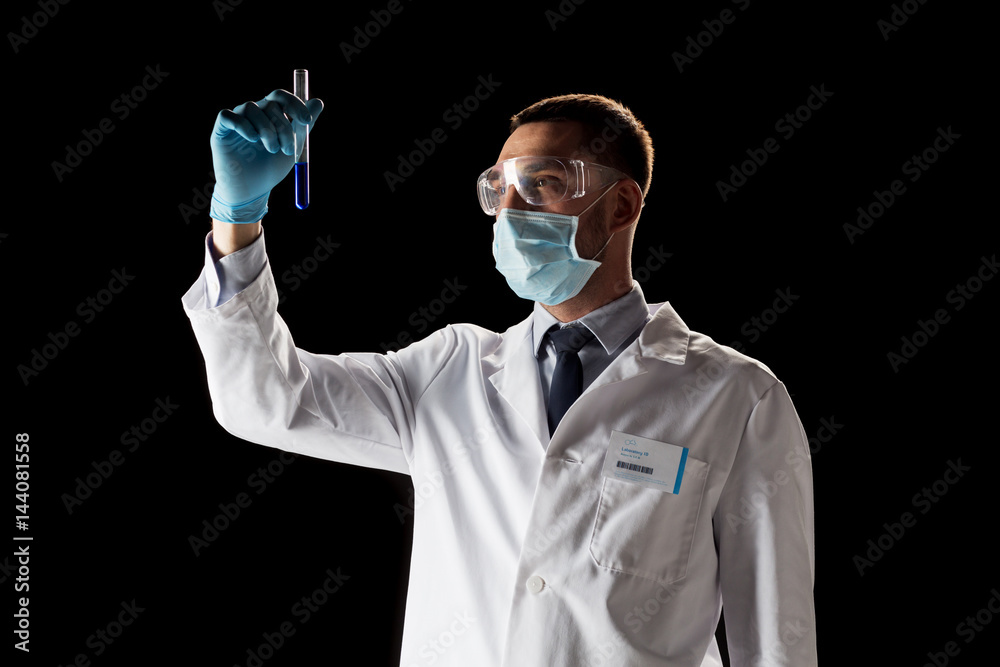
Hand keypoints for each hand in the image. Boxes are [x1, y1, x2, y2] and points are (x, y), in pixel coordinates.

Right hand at [210, 89, 323, 221]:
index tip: (307, 121)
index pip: (281, 97)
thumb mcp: (293, 146)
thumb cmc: (271, 169)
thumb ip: (305, 125)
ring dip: (266, 129)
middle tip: (288, 149)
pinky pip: (228, 116)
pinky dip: (243, 125)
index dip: (295, 104)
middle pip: (269, 104)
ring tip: (272, 150)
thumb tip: (318, 101)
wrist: (252, 191)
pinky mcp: (221, 131)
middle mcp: (253, 114)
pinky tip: (252, 140)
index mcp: (270, 115)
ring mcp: (237, 120)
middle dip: (283, 126)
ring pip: (250, 108)